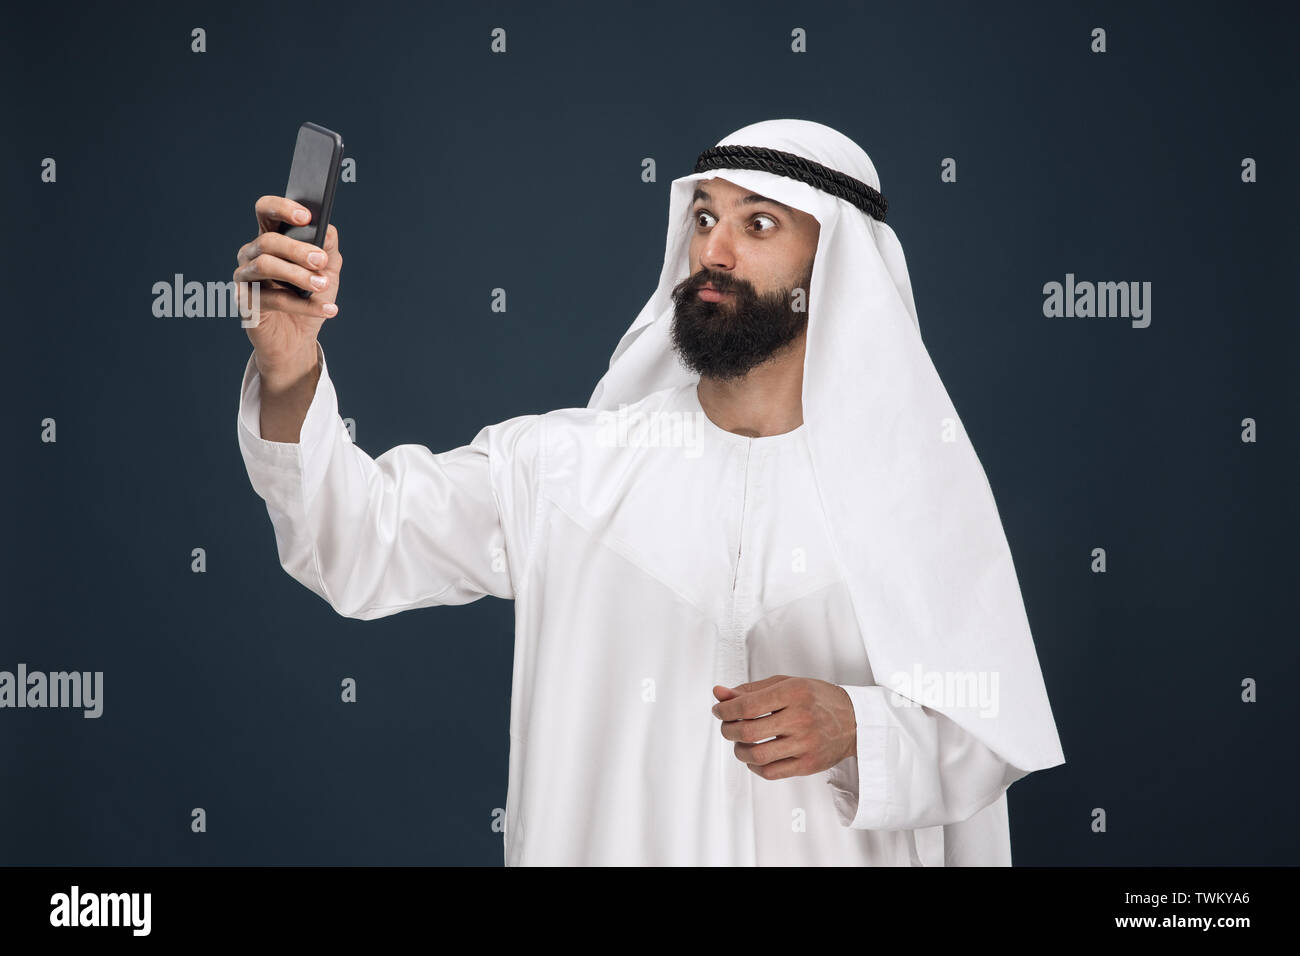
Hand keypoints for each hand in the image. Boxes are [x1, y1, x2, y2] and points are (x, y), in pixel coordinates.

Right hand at [233, 196, 341, 385]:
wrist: (297, 338)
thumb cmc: (309, 297)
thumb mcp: (326, 271)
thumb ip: (328, 249)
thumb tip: (328, 230)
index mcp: (270, 239)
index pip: (266, 211)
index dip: (282, 208)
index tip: (307, 216)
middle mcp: (251, 254)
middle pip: (267, 241)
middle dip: (296, 248)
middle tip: (321, 259)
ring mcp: (245, 278)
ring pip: (265, 265)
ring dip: (298, 275)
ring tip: (323, 285)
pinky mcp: (246, 303)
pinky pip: (275, 300)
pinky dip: (305, 305)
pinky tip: (329, 310)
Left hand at [711, 675, 856, 779]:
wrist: (854, 720)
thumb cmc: (816, 698)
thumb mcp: (785, 684)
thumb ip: (750, 690)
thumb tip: (719, 693)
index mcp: (794, 693)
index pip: (748, 705)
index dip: (725, 710)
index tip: (719, 710)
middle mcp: (800, 718)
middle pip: (748, 732)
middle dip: (728, 730)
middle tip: (727, 726)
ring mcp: (805, 744)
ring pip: (757, 755)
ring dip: (739, 750)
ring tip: (740, 743)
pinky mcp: (808, 765)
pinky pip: (770, 772)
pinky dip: (754, 767)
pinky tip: (754, 757)